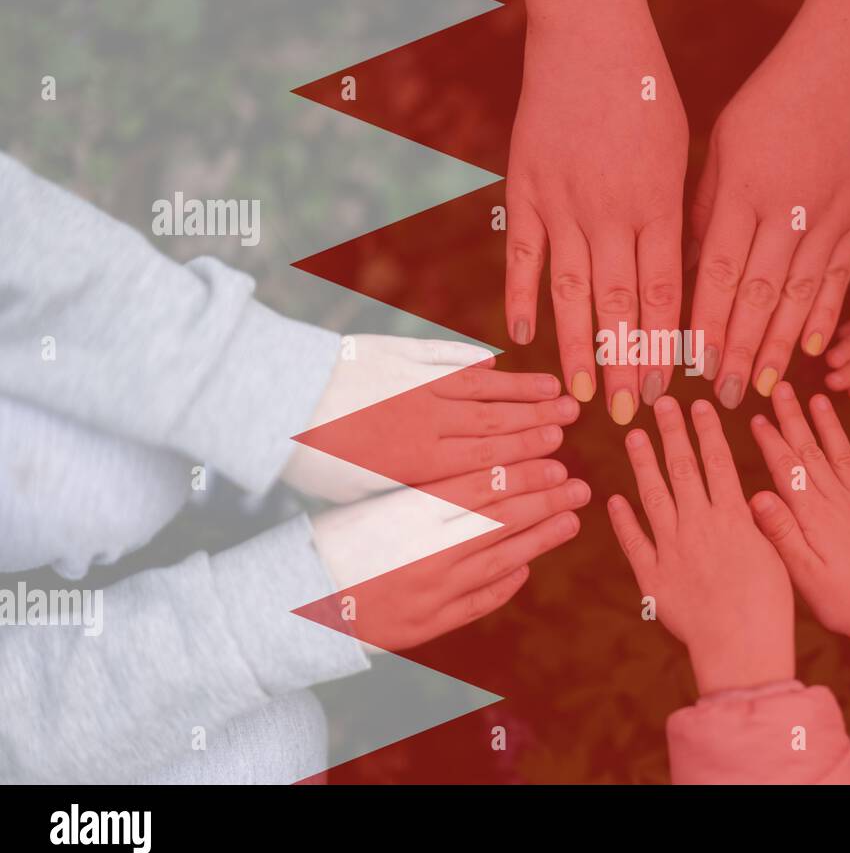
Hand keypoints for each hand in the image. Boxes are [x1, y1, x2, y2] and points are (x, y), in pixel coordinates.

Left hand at [281, 335, 577, 501]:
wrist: (273, 399)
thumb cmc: (308, 458)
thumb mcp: (361, 491)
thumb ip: (413, 490)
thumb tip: (450, 498)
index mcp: (420, 461)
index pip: (489, 459)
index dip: (528, 457)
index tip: (560, 457)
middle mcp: (427, 419)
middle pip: (496, 422)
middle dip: (539, 422)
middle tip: (574, 419)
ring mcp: (415, 382)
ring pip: (481, 388)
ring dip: (521, 390)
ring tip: (555, 390)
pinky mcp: (397, 354)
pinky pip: (446, 357)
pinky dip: (474, 360)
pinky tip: (497, 362)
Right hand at [310, 460, 589, 650]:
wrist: (292, 603)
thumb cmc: (330, 542)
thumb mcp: (374, 502)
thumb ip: (424, 489)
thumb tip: (475, 469)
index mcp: (413, 511)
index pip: (484, 486)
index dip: (525, 474)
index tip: (555, 462)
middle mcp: (430, 551)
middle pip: (502, 520)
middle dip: (545, 500)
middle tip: (578, 486)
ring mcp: (433, 591)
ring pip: (501, 559)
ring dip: (540, 538)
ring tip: (570, 520)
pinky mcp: (429, 623)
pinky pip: (480, 601)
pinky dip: (507, 583)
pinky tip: (527, 567)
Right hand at [507, 0, 687, 422]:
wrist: (590, 35)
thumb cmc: (648, 96)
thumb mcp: (682, 155)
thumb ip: (678, 218)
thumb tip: (683, 282)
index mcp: (660, 204)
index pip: (665, 294)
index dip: (666, 348)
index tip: (668, 390)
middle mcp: (612, 212)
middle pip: (621, 305)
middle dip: (626, 366)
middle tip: (628, 415)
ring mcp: (564, 202)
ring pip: (571, 290)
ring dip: (577, 346)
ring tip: (581, 394)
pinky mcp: (526, 189)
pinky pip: (522, 253)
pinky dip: (521, 294)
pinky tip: (522, 335)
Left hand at [608, 397, 794, 694]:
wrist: (742, 647)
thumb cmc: (771, 606)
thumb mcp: (780, 555)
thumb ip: (764, 522)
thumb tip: (757, 493)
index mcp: (734, 517)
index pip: (717, 461)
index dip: (707, 430)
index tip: (698, 405)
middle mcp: (699, 525)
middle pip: (683, 468)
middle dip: (672, 432)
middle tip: (661, 402)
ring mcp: (672, 549)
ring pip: (654, 496)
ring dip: (643, 463)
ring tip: (634, 435)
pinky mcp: (653, 577)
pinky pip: (634, 542)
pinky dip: (623, 520)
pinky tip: (614, 499)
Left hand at [688, 0, 849, 408]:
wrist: (848, 61)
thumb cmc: (769, 102)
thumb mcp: (719, 146)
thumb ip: (703, 210)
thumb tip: (682, 274)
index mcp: (742, 188)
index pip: (718, 271)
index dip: (705, 323)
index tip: (690, 366)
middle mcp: (787, 207)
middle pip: (758, 293)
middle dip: (739, 350)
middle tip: (723, 396)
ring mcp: (830, 214)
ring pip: (800, 294)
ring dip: (780, 346)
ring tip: (763, 388)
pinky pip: (840, 276)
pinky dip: (825, 316)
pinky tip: (812, 352)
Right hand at [748, 382, 849, 683]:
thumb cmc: (847, 604)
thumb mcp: (805, 576)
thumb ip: (781, 533)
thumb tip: (755, 494)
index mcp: (815, 516)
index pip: (787, 467)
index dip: (770, 439)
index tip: (756, 414)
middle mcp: (840, 502)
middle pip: (812, 451)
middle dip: (795, 418)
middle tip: (782, 387)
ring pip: (843, 455)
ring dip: (829, 426)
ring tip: (819, 398)